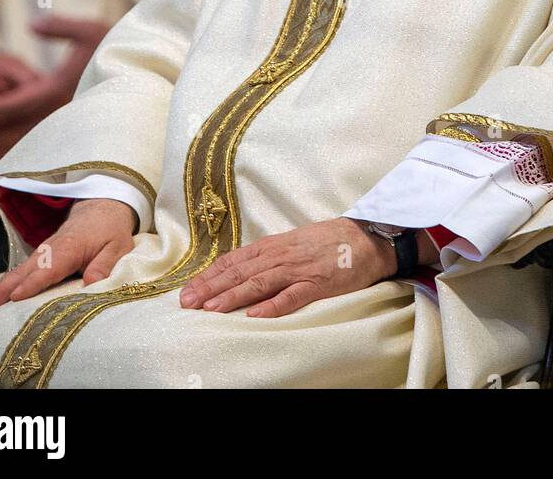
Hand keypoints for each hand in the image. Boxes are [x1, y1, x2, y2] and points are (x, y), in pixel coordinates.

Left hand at [0, 16, 110, 161]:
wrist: (152, 79)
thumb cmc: (123, 51)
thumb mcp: (92, 29)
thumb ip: (59, 27)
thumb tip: (31, 24)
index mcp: (58, 91)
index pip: (8, 109)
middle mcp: (63, 117)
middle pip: (10, 135)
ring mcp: (71, 130)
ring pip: (25, 149)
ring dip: (1, 146)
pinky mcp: (78, 139)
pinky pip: (43, 154)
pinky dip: (23, 153)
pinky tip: (15, 148)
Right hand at [0, 197, 136, 315]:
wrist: (101, 207)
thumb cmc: (109, 230)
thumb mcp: (117, 246)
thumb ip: (105, 264)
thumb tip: (91, 282)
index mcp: (69, 248)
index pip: (48, 268)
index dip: (32, 283)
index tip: (16, 298)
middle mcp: (49, 250)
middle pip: (23, 272)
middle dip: (2, 291)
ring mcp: (41, 253)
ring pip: (16, 273)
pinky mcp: (39, 257)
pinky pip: (20, 272)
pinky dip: (4, 286)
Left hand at [179, 217, 421, 318]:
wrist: (365, 238)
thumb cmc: (327, 241)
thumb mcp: (292, 243)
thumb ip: (267, 256)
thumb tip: (238, 270)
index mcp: (273, 246)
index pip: (234, 260)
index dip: (210, 275)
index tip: (188, 289)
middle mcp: (281, 256)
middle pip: (240, 272)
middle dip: (212, 288)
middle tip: (187, 302)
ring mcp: (299, 270)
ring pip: (260, 283)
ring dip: (234, 296)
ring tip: (211, 309)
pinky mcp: (318, 284)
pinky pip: (292, 296)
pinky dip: (273, 305)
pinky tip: (256, 315)